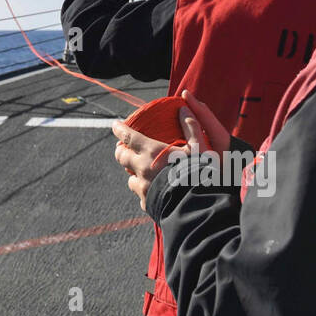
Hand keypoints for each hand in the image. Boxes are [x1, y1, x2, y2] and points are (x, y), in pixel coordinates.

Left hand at [111, 89, 223, 210]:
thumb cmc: (200, 174)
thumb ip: (190, 127)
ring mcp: (142, 187)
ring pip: (130, 177)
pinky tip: (155, 190)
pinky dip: (144, 190)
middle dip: (122, 151)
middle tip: (126, 149)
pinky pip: (140, 194)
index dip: (120, 129)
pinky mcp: (146, 202)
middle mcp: (142, 168)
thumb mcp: (199, 147)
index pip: (128, 136)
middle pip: (121, 156)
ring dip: (134, 173)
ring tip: (144, 173)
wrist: (198, 206)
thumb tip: (183, 109)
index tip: (115, 126)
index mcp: (152, 151)